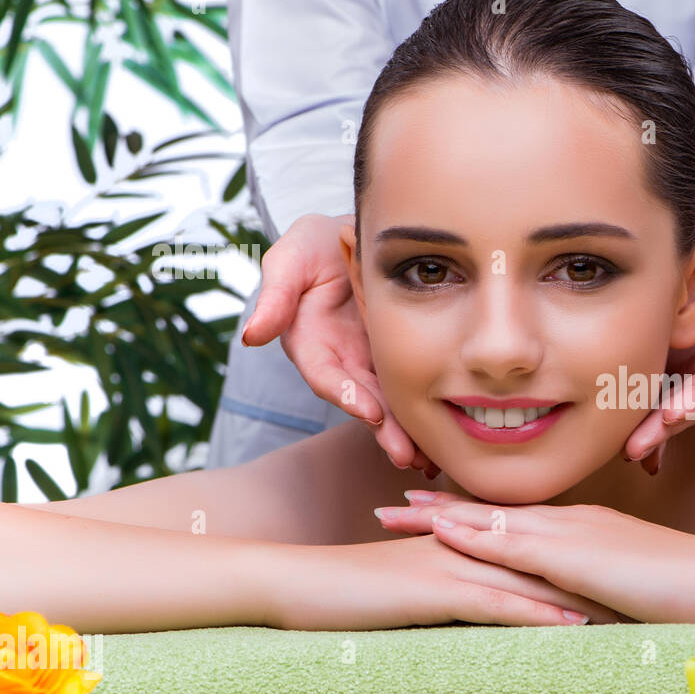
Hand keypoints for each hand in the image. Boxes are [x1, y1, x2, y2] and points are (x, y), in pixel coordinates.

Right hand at [240, 212, 437, 477]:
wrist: (359, 233)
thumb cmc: (318, 243)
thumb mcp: (292, 257)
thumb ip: (275, 295)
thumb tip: (251, 335)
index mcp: (311, 341)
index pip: (326, 374)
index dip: (345, 394)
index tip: (367, 413)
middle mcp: (341, 361)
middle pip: (361, 400)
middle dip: (383, 429)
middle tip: (405, 455)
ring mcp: (371, 363)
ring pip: (389, 403)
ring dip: (406, 433)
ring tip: (428, 460)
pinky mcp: (399, 360)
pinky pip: (411, 389)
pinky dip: (424, 414)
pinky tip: (443, 439)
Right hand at [264, 533, 625, 630]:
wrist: (293, 584)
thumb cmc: (348, 589)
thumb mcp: (410, 584)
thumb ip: (449, 583)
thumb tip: (481, 600)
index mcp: (464, 543)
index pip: (532, 548)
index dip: (577, 560)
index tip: (621, 574)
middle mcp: (466, 546)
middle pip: (543, 558)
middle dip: (592, 573)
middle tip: (641, 588)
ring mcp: (452, 564)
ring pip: (530, 577)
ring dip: (579, 593)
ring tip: (629, 609)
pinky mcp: (435, 590)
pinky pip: (495, 602)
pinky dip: (535, 613)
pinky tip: (569, 625)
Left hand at [374, 491, 694, 622]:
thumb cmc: (685, 590)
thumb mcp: (630, 589)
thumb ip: (601, 592)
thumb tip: (577, 612)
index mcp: (583, 530)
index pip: (516, 518)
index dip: (473, 515)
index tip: (436, 513)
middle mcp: (570, 522)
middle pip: (493, 511)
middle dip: (442, 509)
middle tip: (395, 504)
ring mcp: (571, 533)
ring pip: (492, 519)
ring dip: (442, 517)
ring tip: (397, 513)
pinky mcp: (575, 555)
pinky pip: (514, 543)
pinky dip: (474, 536)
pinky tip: (442, 535)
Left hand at [624, 223, 694, 474]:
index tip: (675, 413)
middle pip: (694, 400)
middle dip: (666, 427)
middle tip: (635, 448)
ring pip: (673, 403)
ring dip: (651, 431)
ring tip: (624, 451)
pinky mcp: (679, 362)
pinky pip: (659, 392)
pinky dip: (644, 417)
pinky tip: (624, 443)